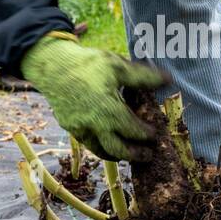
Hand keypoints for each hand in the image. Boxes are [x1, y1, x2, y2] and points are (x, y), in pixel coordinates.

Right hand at [21, 35, 168, 159]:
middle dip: (134, 155)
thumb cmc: (87, 64)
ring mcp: (80, 128)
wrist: (52, 65)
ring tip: (127, 153)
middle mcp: (94, 124)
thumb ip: (144, 77)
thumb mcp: (118, 67)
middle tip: (147, 156)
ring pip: (100, 151)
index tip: (155, 135)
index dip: (146, 135)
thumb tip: (168, 80)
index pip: (133, 130)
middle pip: (118, 150)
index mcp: (109, 110)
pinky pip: (88, 143)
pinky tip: (106, 140)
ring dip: (116, 155)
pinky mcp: (70, 127)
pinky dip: (100, 146)